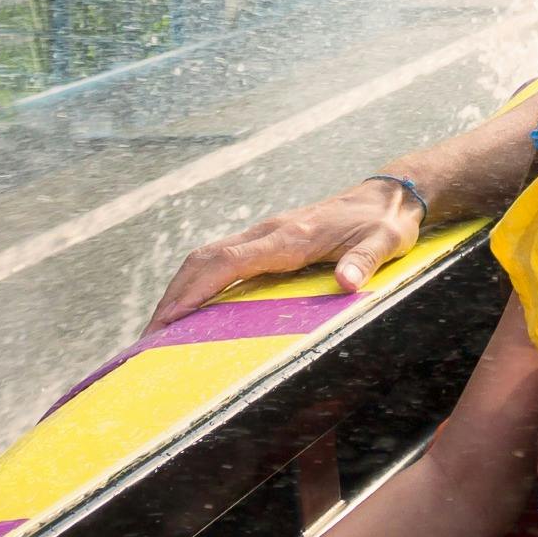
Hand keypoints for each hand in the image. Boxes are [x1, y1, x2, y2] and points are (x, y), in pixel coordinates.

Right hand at [147, 177, 421, 328]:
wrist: (389, 197)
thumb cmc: (386, 224)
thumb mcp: (385, 243)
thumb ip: (365, 261)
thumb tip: (347, 282)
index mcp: (289, 236)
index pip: (228, 262)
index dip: (195, 290)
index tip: (169, 320)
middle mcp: (269, 232)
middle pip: (204, 260)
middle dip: (173, 297)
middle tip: (148, 339)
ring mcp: (265, 235)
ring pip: (207, 259)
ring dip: (179, 291)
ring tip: (158, 332)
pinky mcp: (267, 242)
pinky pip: (221, 262)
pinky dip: (197, 285)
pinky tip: (189, 312)